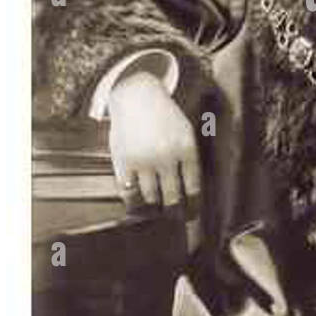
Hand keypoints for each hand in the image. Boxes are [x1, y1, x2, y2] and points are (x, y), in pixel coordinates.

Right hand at [107, 70, 200, 212]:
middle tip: (174, 219)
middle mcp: (166, 156)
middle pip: (172, 198)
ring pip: (151, 198)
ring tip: (155, 213)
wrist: (137, 96)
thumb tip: (192, 195)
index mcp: (186, 149)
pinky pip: (128, 192)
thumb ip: (189, 160)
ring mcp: (143, 160)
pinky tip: (136, 204)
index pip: (193, 188)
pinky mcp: (123, 161)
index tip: (190, 216)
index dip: (192, 207)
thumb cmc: (164, 117)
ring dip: (154, 209)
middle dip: (175, 213)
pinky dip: (133, 202)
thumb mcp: (185, 132)